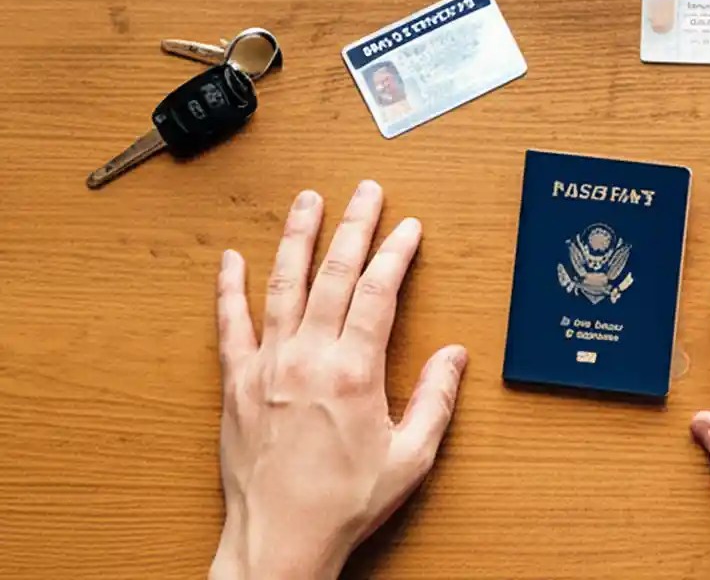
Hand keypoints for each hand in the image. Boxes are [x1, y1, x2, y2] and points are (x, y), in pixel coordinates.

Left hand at [209, 181, 466, 579]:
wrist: (280, 541)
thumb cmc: (344, 505)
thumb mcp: (411, 458)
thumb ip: (436, 400)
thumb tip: (455, 355)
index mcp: (354, 372)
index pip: (378, 293)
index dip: (397, 254)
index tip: (409, 228)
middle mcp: (307, 358)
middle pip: (333, 274)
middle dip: (354, 227)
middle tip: (366, 192)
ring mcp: (267, 366)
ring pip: (283, 284)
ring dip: (297, 237)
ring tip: (308, 200)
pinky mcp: (236, 383)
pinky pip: (229, 324)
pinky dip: (229, 288)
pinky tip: (231, 259)